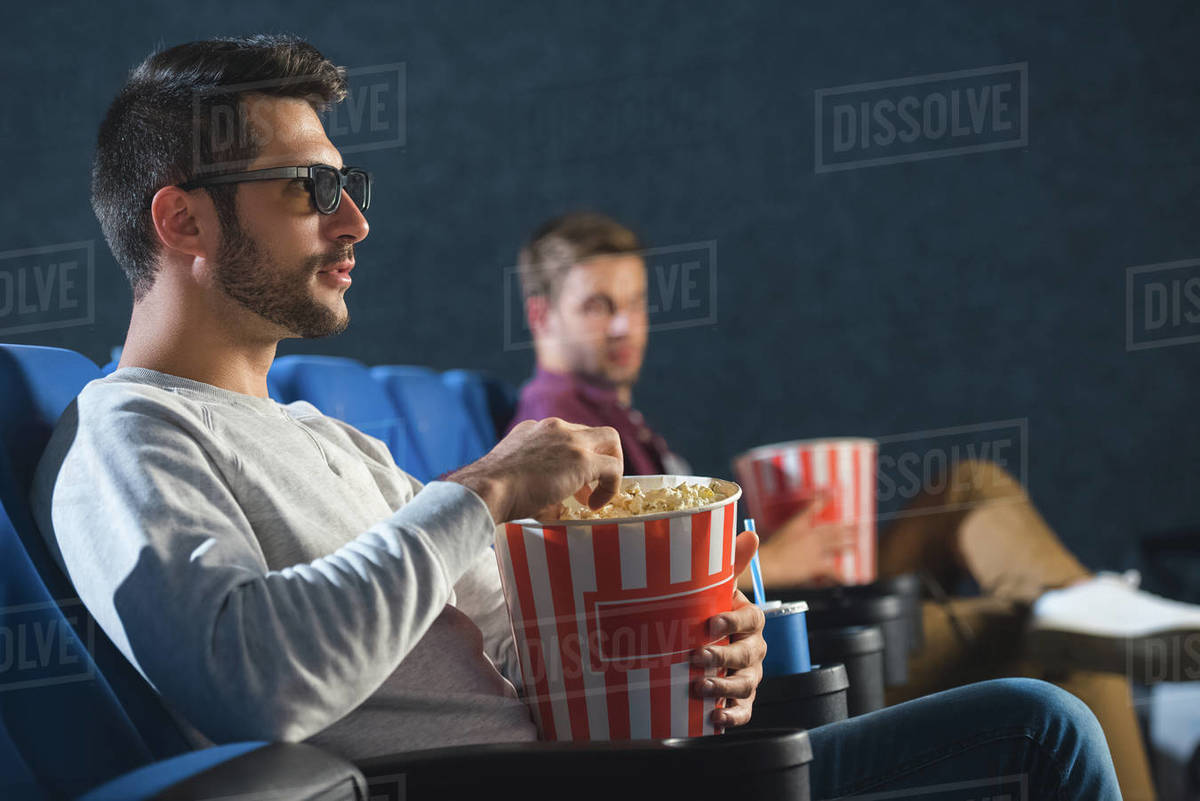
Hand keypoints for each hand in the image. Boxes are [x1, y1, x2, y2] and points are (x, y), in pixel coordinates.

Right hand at [446, 417, 622, 523]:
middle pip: (593, 432)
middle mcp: (554, 427)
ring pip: (610, 440)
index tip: (571, 483)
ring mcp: (569, 439)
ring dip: (610, 468)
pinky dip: (611, 486)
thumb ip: (537, 485)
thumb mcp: (515, 478)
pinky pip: (612, 467)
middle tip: (590, 488)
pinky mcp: (581, 459)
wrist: (486, 490)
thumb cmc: (493, 492)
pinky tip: (595, 505)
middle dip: (598, 458)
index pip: (567, 435)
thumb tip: (552, 510)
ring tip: (597, 498)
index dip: (575, 459)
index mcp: (535, 430)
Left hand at [693, 531, 765, 729]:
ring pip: (745, 685)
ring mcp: (750, 676)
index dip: (732, 621)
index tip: (710, 623)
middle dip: (723, 657)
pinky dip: (732, 717)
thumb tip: (749, 533)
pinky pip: (744, 712)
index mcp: (750, 621)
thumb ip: (731, 565)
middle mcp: (755, 649)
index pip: (750, 619)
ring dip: (724, 688)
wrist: (712, 645)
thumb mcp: (719, 589)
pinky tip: (715, 719)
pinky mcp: (743, 700)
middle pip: (747, 655)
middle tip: (696, 657)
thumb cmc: (714, 613)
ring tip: (700, 688)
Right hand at [738, 490, 857, 589]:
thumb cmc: (766, 551)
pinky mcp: (816, 565)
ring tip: (855, 544)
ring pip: (836, 545)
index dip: (824, 500)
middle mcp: (810, 535)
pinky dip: (839, 575)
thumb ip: (782, 531)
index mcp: (798, 525)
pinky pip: (832, 570)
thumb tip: (780, 528)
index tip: (832, 494)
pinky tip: (846, 577)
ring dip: (847, 544)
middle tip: (857, 526)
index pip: (813, 509)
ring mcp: (815, 550)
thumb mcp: (772, 534)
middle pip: (831, 529)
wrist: (767, 564)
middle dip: (845, 528)